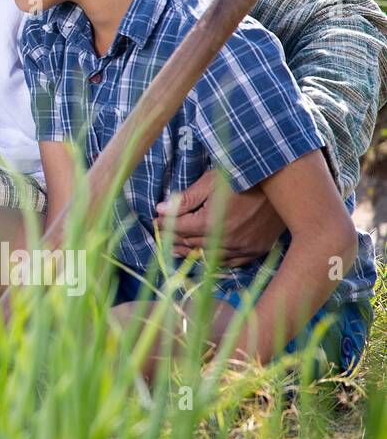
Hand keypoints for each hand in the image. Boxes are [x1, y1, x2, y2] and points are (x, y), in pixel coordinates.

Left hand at [154, 169, 283, 266]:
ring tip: (178, 249)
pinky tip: (207, 256)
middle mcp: (228, 240)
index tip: (155, 222)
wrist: (282, 182)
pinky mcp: (257, 250)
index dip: (164, 225)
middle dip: (175, 239)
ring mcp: (244, 248)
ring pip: (210, 256)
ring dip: (192, 252)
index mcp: (212, 222)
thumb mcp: (210, 182)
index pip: (179, 228)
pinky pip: (232, 262)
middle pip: (193, 243)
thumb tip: (160, 210)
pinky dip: (216, 259)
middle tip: (163, 236)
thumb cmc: (242, 176)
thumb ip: (185, 199)